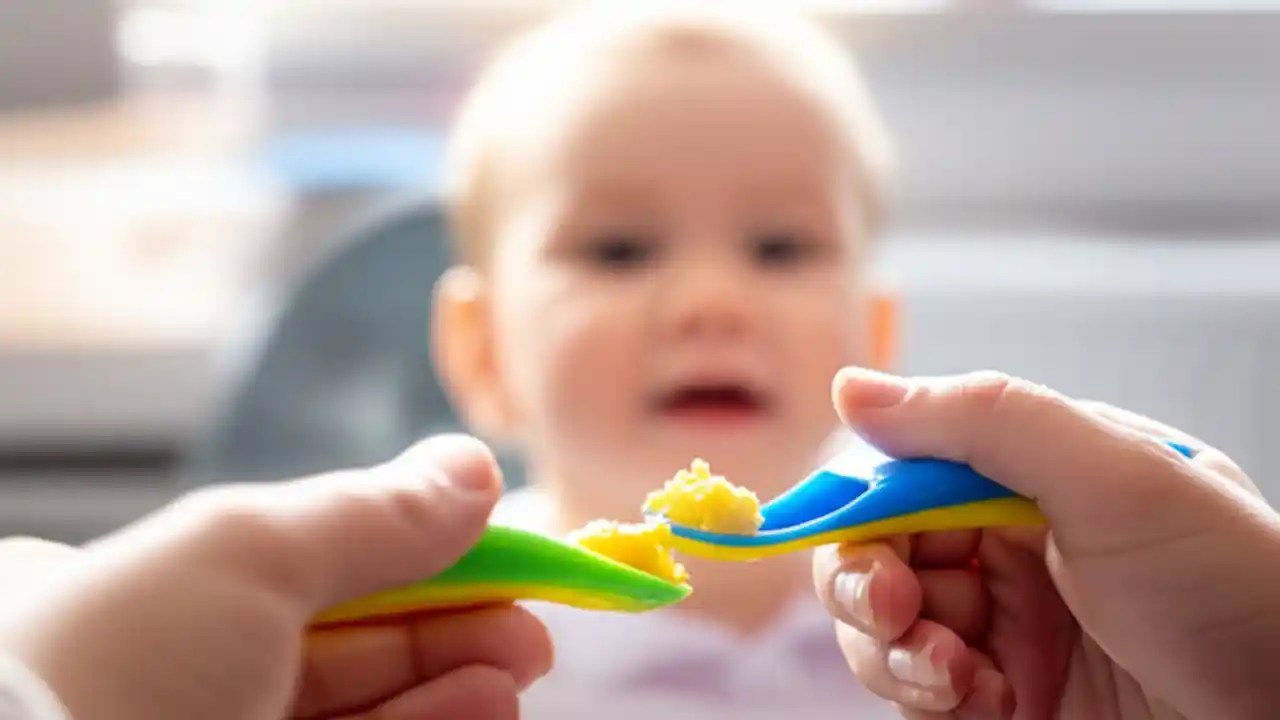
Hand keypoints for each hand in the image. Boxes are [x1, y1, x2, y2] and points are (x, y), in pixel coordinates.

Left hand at [0, 435, 552, 719]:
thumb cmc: (123, 656)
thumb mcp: (252, 550)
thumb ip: (374, 512)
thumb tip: (474, 464)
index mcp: (185, 582)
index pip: (328, 552)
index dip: (426, 542)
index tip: (511, 542)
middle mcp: (206, 660)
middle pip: (359, 631)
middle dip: (459, 618)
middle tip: (534, 622)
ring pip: (370, 700)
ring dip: (458, 674)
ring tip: (524, 663)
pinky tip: (487, 702)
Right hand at [814, 369, 1279, 718]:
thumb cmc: (1234, 587)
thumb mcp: (1116, 480)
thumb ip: (984, 421)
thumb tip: (851, 389)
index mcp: (1031, 473)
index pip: (903, 471)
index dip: (863, 503)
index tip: (850, 538)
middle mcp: (1008, 545)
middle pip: (877, 552)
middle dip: (868, 584)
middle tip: (896, 612)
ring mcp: (1005, 625)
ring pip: (883, 627)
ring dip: (894, 651)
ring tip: (952, 675)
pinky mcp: (1003, 698)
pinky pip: (917, 690)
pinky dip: (928, 696)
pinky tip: (983, 700)